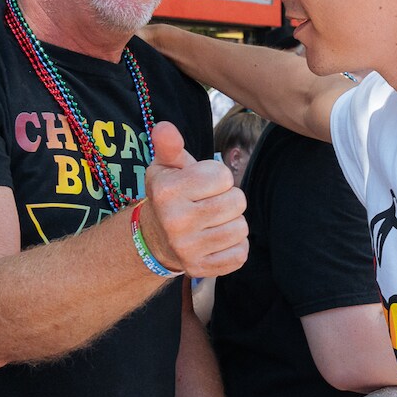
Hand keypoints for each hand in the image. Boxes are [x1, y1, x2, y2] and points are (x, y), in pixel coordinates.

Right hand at [140, 122, 247, 277]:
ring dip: (232, 222)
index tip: (202, 184)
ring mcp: (188, 249)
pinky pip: (241, 253)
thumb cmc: (170, 194)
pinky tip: (215, 241)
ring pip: (241, 228)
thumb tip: (165, 127)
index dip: (217, 177)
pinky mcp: (201, 269)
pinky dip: (234, 246)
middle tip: (209, 203)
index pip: (223, 176)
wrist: (155, 238)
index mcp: (168, 191)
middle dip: (228, 199)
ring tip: (212, 221)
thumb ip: (169, 145)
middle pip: (237, 201)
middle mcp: (176, 221)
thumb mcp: (166, 166)